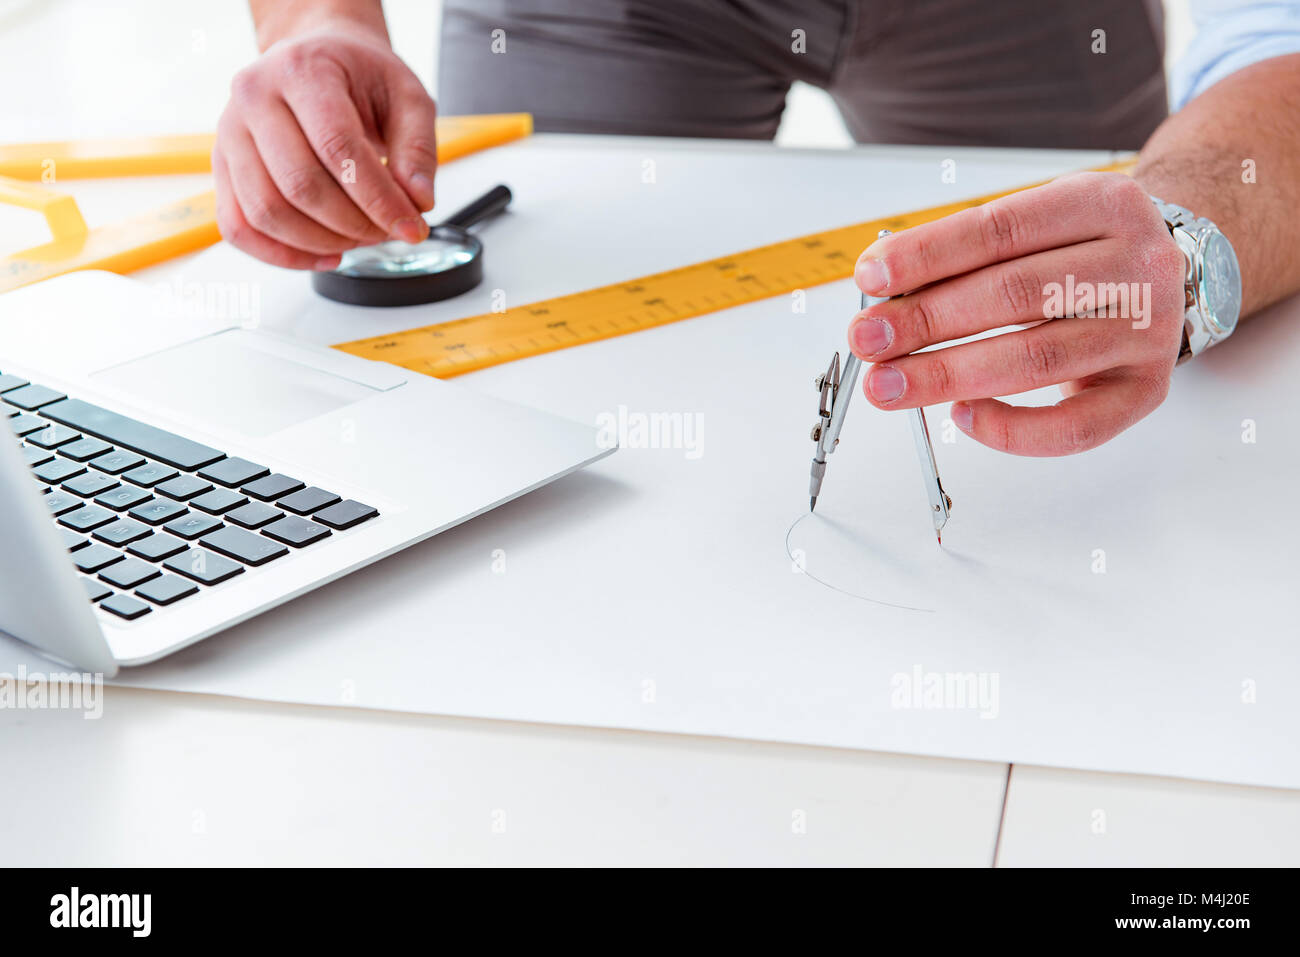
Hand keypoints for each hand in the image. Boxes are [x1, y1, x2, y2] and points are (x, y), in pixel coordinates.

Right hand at [213, 28, 436, 269]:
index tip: (412, 227)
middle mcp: (254, 96)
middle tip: (387, 231)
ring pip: (266, 211)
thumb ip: (418, 149)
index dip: (379, 198)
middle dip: (353, 224)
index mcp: (302, 69)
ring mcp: (229, 132)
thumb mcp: (407, 97)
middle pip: (299, 185)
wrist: (315, 57)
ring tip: (360, 238)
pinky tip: (327, 255)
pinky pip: (238, 227)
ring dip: (322, 242)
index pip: (338, 147)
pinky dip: (282, 255)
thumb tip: (418, 201)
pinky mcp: (222, 165)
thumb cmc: (360, 77)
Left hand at [848, 173, 1187, 455]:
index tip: (871, 277)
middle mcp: (1136, 264)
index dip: (928, 256)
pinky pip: (1073, 426)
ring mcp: (1148, 331)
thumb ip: (967, 254)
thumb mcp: (1035, 224)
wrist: (1166, 276)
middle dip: (926, 321)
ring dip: (948, 375)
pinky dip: (1010, 428)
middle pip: (1014, 295)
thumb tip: (886, 298)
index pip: (1000, 229)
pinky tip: (962, 416)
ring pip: (1036, 359)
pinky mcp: (1145, 389)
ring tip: (889, 385)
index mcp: (1103, 204)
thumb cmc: (1081, 252)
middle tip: (867, 340)